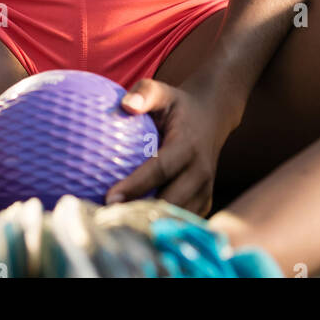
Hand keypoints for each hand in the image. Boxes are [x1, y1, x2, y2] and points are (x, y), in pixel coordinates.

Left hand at [105, 78, 235, 216]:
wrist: (213, 116)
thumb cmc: (178, 105)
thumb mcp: (163, 92)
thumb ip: (145, 93)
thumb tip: (125, 105)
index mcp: (188, 145)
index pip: (161, 169)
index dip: (136, 186)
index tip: (109, 198)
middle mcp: (200, 172)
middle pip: (169, 201)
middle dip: (139, 214)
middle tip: (106, 220)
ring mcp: (205, 190)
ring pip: (176, 217)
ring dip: (149, 225)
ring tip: (116, 228)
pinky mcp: (204, 202)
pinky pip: (182, 221)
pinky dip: (160, 228)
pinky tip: (134, 228)